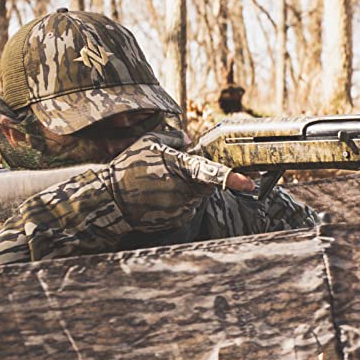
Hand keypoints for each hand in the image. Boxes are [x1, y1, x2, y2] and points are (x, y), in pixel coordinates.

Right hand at [105, 139, 250, 229]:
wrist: (110, 199)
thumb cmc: (128, 167)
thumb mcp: (148, 142)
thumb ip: (174, 138)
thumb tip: (190, 139)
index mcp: (180, 168)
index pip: (212, 172)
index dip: (233, 178)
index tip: (250, 183)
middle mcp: (184, 190)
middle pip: (207, 184)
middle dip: (199, 178)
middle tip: (172, 173)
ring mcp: (181, 208)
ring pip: (196, 196)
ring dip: (186, 190)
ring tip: (158, 185)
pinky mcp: (176, 221)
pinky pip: (186, 208)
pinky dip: (177, 202)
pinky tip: (158, 197)